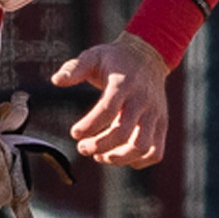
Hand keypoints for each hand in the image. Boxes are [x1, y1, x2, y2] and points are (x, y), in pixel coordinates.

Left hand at [50, 32, 169, 167]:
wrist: (148, 56)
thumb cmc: (114, 59)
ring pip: (141, 146)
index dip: (90, 125)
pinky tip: (119, 156)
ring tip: (100, 156)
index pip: (108, 109)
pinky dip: (138, 161)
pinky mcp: (162, 124)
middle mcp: (142, 100)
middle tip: (82, 148)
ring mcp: (155, 113)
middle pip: (123, 132)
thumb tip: (56, 81)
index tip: (74, 133)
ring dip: (118, 157)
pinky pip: (155, 152)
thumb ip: (74, 69)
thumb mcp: (93, 56)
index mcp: (124, 83)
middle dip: (99, 146)